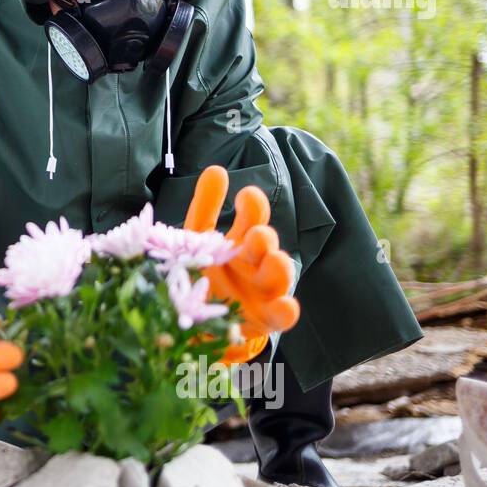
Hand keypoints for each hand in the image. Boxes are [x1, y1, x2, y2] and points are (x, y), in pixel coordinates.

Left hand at [184, 166, 300, 348]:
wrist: (205, 318)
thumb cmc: (207, 270)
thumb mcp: (199, 238)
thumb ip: (206, 206)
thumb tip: (216, 169)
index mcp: (242, 239)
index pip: (252, 216)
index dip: (252, 205)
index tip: (244, 194)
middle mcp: (257, 260)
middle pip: (266, 244)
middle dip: (264, 238)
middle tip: (257, 234)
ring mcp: (265, 288)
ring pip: (279, 274)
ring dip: (279, 267)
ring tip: (274, 260)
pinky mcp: (268, 317)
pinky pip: (282, 314)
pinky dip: (287, 310)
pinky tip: (286, 305)